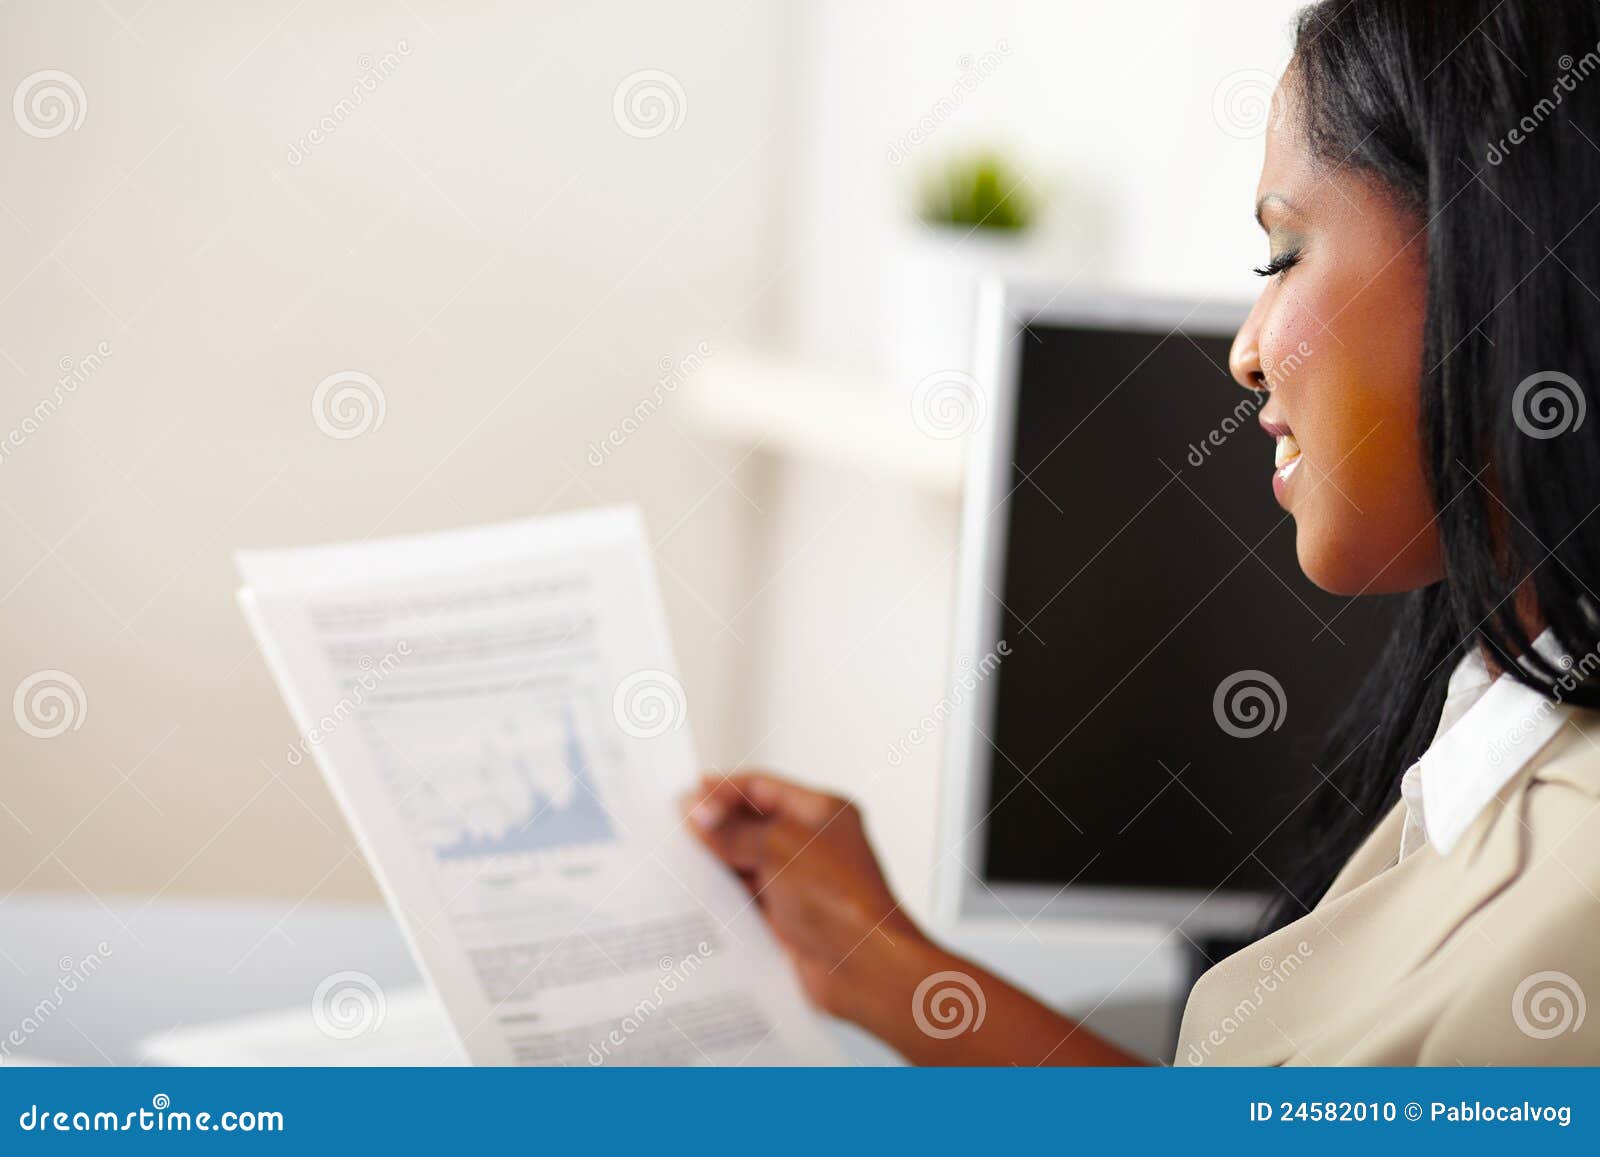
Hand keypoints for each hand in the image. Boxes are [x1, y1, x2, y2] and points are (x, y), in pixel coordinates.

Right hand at [681, 771, 924, 1024]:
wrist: (862, 966)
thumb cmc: (840, 900)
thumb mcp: (778, 847)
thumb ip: (734, 830)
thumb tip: (699, 811)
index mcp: (822, 812)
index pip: (763, 788)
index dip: (724, 790)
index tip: (689, 796)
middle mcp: (814, 844)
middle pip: (754, 824)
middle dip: (717, 827)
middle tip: (676, 829)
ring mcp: (802, 881)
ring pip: (749, 862)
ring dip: (719, 862)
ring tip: (680, 860)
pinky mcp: (791, 915)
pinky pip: (750, 897)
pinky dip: (726, 895)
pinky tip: (700, 895)